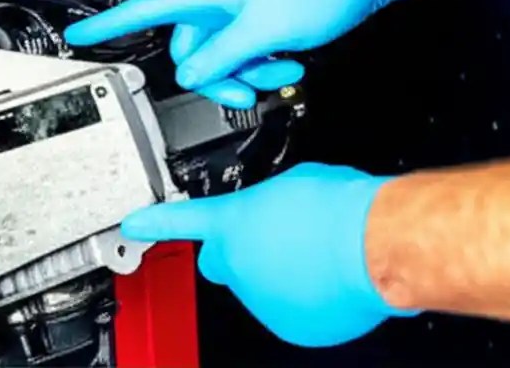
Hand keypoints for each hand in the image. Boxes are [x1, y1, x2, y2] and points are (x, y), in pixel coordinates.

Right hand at [64, 0, 421, 107]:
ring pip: (217, 59)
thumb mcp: (264, 30)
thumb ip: (220, 56)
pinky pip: (242, 56)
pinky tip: (287, 63)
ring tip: (278, 70)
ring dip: (246, 73)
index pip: (144, 10)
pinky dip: (262, 66)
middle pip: (188, 52)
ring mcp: (238, 13)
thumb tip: (190, 74)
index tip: (76, 34)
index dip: (107, 24)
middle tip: (247, 83)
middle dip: (217, 75)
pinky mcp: (259, 22)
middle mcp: (217, 2)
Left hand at [122, 163, 418, 346]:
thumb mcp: (294, 183)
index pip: (182, 220)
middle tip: (271, 239)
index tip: (133, 225)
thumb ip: (268, 203)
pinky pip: (291, 309)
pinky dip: (305, 298)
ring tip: (316, 254)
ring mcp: (261, 299)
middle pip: (222, 260)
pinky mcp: (291, 327)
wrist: (375, 246)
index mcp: (234, 221)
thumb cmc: (341, 209)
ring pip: (261, 286)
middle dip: (236, 252)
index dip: (155, 224)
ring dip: (279, 273)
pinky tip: (327, 278)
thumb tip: (274, 211)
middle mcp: (238, 263)